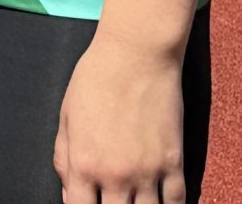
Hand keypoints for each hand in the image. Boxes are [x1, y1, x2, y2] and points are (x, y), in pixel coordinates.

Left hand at [53, 31, 189, 203]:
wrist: (136, 53)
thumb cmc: (96, 78)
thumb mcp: (66, 116)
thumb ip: (64, 158)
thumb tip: (70, 194)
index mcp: (83, 163)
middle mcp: (115, 174)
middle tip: (114, 199)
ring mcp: (147, 171)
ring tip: (134, 201)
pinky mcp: (174, 162)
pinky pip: (177, 203)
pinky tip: (162, 203)